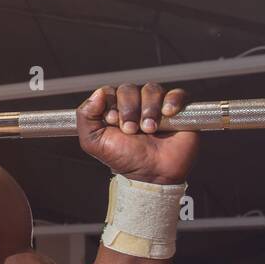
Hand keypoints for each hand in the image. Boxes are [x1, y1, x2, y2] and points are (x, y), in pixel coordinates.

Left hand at [77, 84, 198, 183]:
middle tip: (132, 130)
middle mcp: (135, 104)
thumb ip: (85, 117)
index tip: (113, 122)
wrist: (152, 174)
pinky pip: (177, 94)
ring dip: (149, 109)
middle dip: (129, 109)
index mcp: (114, 109)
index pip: (109, 91)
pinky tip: (167, 114)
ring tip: (149, 129)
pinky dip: (172, 101)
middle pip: (129, 89)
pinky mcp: (179, 110)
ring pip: (152, 90)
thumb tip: (97, 93)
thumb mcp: (94, 142)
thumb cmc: (125, 159)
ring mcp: (157, 106)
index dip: (111, 104)